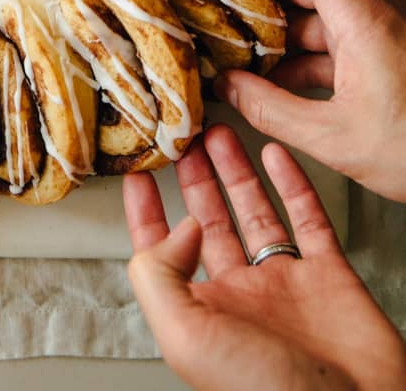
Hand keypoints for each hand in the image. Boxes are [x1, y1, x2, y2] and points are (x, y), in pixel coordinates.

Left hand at [125, 124, 405, 390]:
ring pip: (255, 213)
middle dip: (193, 179)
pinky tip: (277, 154)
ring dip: (236, 172)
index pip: (161, 252)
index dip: (146, 211)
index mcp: (202, 312)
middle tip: (183, 137)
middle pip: (208, 222)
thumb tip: (180, 226)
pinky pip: (308, 219)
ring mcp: (286, 284)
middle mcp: (241, 296)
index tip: (138, 169)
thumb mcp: (186, 337)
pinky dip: (292, 183)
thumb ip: (161, 276)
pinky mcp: (330, 276)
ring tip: (219, 133)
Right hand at [175, 0, 405, 202]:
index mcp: (361, 13)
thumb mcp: (339, 139)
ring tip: (218, 40)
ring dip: (266, 26)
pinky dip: (294, 52)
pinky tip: (264, 78)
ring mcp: (378, 27)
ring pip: (308, 11)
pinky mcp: (383, 49)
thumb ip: (272, 110)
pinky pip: (328, 37)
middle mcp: (370, 8)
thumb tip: (226, 88)